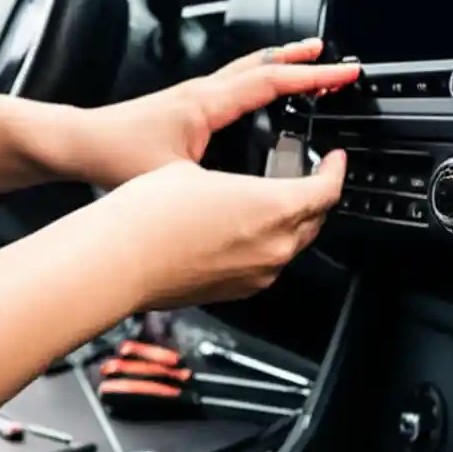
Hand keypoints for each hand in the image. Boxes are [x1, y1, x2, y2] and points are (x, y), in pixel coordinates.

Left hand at [34, 39, 357, 188]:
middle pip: (264, 65)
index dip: (312, 76)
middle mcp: (204, 92)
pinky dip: (262, 80)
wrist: (76, 143)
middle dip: (304, 61)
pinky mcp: (188, 105)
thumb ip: (208, 186)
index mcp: (207, 102)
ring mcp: (196, 95)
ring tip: (310, 65)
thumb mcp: (168, 176)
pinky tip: (265, 95)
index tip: (343, 72)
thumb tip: (244, 198)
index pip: (270, 80)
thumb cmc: (113, 155)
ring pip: (250, 70)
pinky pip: (236, 83)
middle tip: (336, 61)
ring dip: (283, 66)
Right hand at [87, 150, 346, 308]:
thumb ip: (238, 181)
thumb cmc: (149, 216)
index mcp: (274, 209)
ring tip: (268, 200)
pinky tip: (240, 230)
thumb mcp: (199, 172)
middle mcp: (274, 247)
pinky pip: (266, 264)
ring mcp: (257, 274)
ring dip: (290, 221)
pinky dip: (265, 245)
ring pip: (292, 244)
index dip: (335, 170)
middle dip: (314, 194)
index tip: (334, 159)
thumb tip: (241, 186)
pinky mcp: (237, 291)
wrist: (117, 260)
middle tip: (302, 174)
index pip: (327, 189)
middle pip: (315, 218)